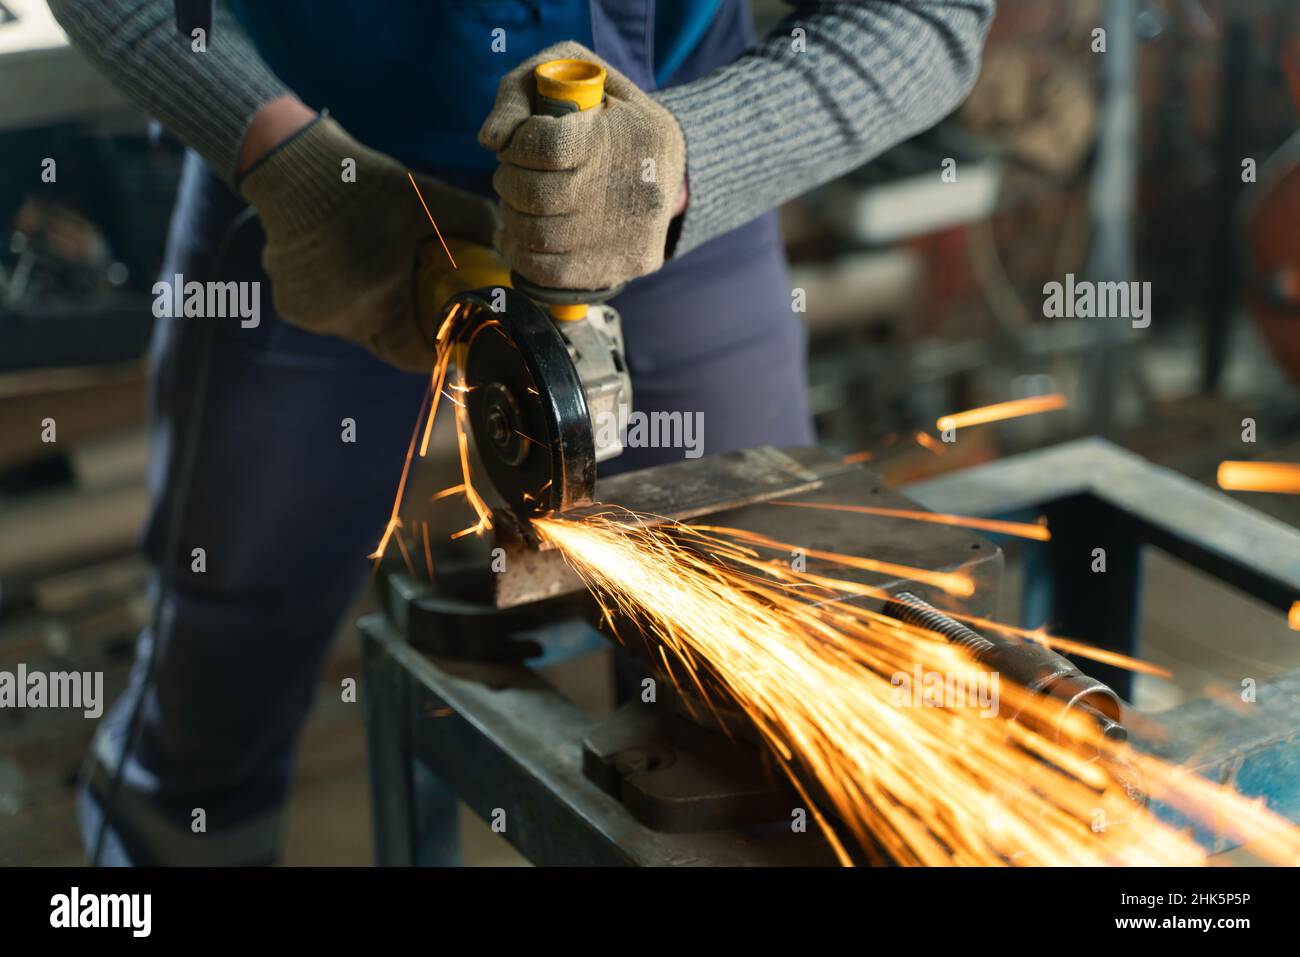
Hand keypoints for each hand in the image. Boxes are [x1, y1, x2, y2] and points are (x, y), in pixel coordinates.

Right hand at [238, 116, 498, 369]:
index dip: (437, 348)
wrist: (290, 166)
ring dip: (377, 311)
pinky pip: (331, 315)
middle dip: (409, 326)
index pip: (413, 355)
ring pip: (359, 329)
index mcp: (376, 303)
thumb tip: (502, 243)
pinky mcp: (291, 306)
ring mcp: (311, 316)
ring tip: (386, 275)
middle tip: (426, 301)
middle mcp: (339, 319)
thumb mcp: (426, 197)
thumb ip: (475, 219)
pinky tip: (350, 268)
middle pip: (388, 342)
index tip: (451, 335)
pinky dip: (347, 300)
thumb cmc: (362, 185)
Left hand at [478, 41, 686, 291]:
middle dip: (509, 181)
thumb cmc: (608, 117)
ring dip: (512, 216)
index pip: (546, 145)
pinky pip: (547, 272)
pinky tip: (516, 237)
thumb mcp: (573, 78)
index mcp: (624, 133)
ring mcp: (629, 234)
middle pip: (535, 195)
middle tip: (513, 174)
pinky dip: (519, 254)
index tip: (518, 143)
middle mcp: (632, 189)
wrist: (674, 171)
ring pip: (535, 236)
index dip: (517, 145)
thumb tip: (491, 139)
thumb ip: (521, 93)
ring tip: (520, 201)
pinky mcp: (622, 266)